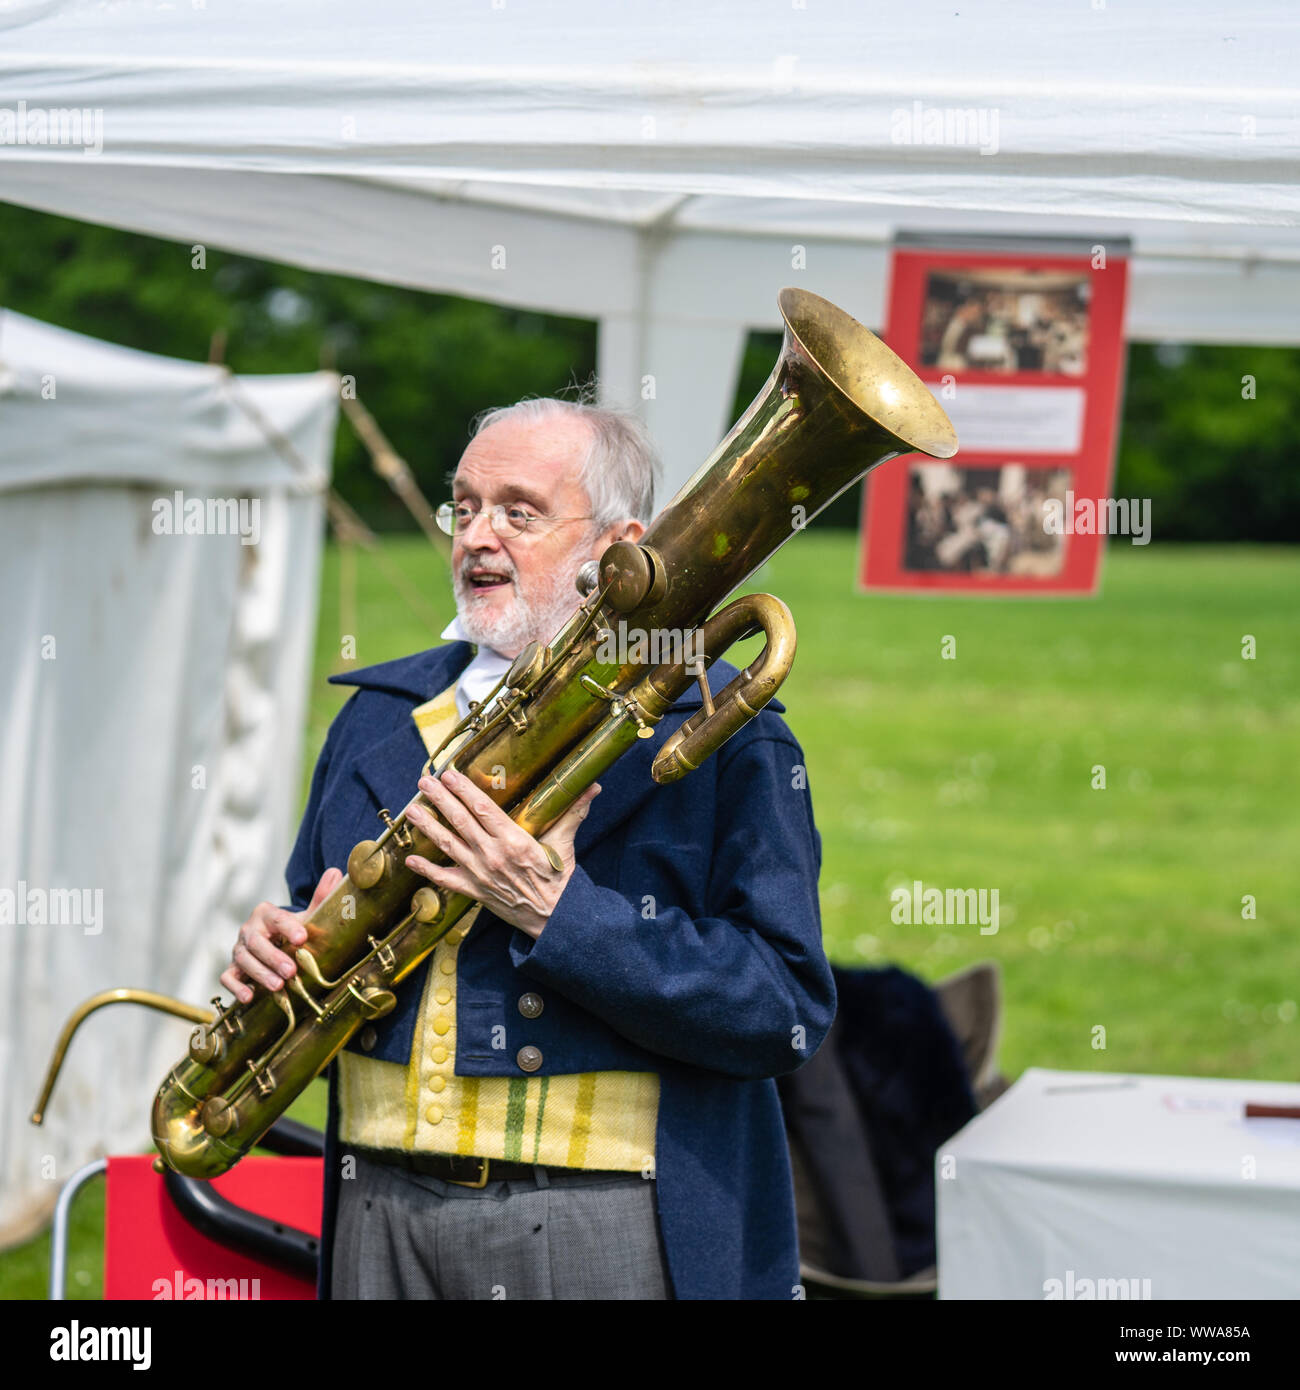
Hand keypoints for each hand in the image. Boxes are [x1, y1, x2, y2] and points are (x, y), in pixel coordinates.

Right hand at [220, 867, 343, 1002]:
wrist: (276, 944)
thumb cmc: (293, 931)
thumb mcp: (307, 916)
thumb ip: (321, 898)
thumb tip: (336, 872)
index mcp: (266, 914)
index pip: (276, 918)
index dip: (288, 928)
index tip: (302, 938)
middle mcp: (249, 930)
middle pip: (256, 942)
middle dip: (273, 957)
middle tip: (291, 971)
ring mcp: (239, 950)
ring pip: (243, 959)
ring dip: (260, 973)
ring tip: (278, 986)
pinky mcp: (233, 969)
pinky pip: (227, 977)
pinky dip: (236, 987)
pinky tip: (249, 997)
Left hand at [404, 768, 599, 939]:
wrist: (554, 917)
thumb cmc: (559, 878)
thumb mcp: (565, 842)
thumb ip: (573, 812)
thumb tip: (592, 786)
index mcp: (514, 840)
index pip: (482, 808)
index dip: (463, 789)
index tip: (450, 774)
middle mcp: (493, 855)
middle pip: (460, 821)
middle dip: (440, 799)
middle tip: (424, 782)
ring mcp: (480, 874)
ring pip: (448, 845)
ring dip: (427, 826)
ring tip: (412, 809)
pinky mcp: (474, 892)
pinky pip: (445, 880)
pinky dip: (426, 871)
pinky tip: (410, 860)